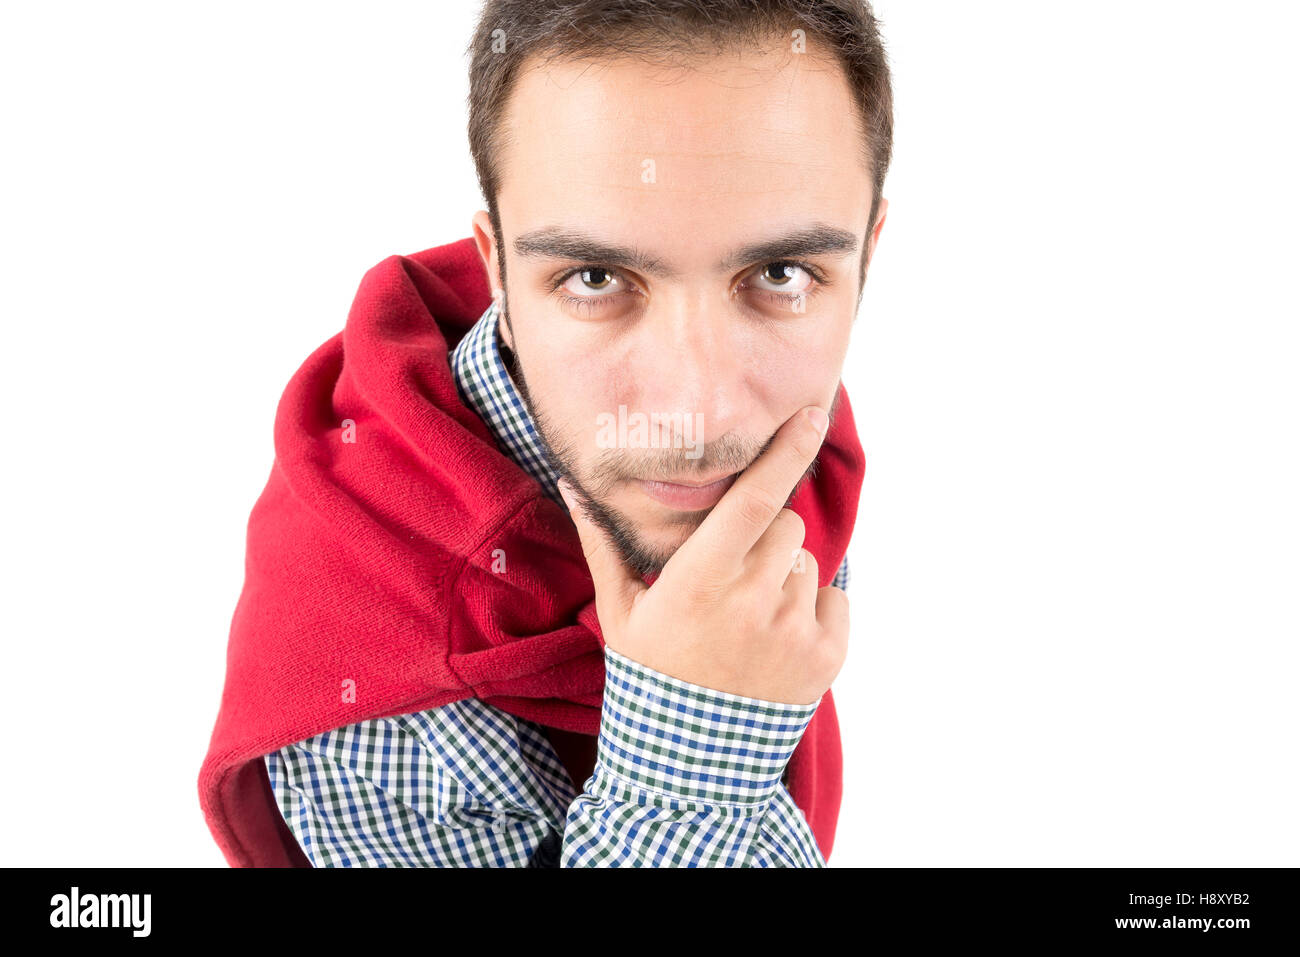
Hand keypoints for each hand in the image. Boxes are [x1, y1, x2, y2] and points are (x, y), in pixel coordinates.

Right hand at [559, 405, 848, 705]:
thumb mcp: (621, 611)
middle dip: (765, 534)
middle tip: (733, 575)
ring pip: (806, 563)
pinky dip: (812, 611)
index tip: (811, 415)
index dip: (785, 451)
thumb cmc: (650, 674)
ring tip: (749, 620)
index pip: (754, 498)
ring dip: (784, 577)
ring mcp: (793, 630)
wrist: (689, 763)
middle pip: (785, 523)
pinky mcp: (826, 657)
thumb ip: (602, 542)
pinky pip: (834, 600)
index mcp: (701, 580)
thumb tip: (571, 482)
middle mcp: (752, 600)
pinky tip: (775, 642)